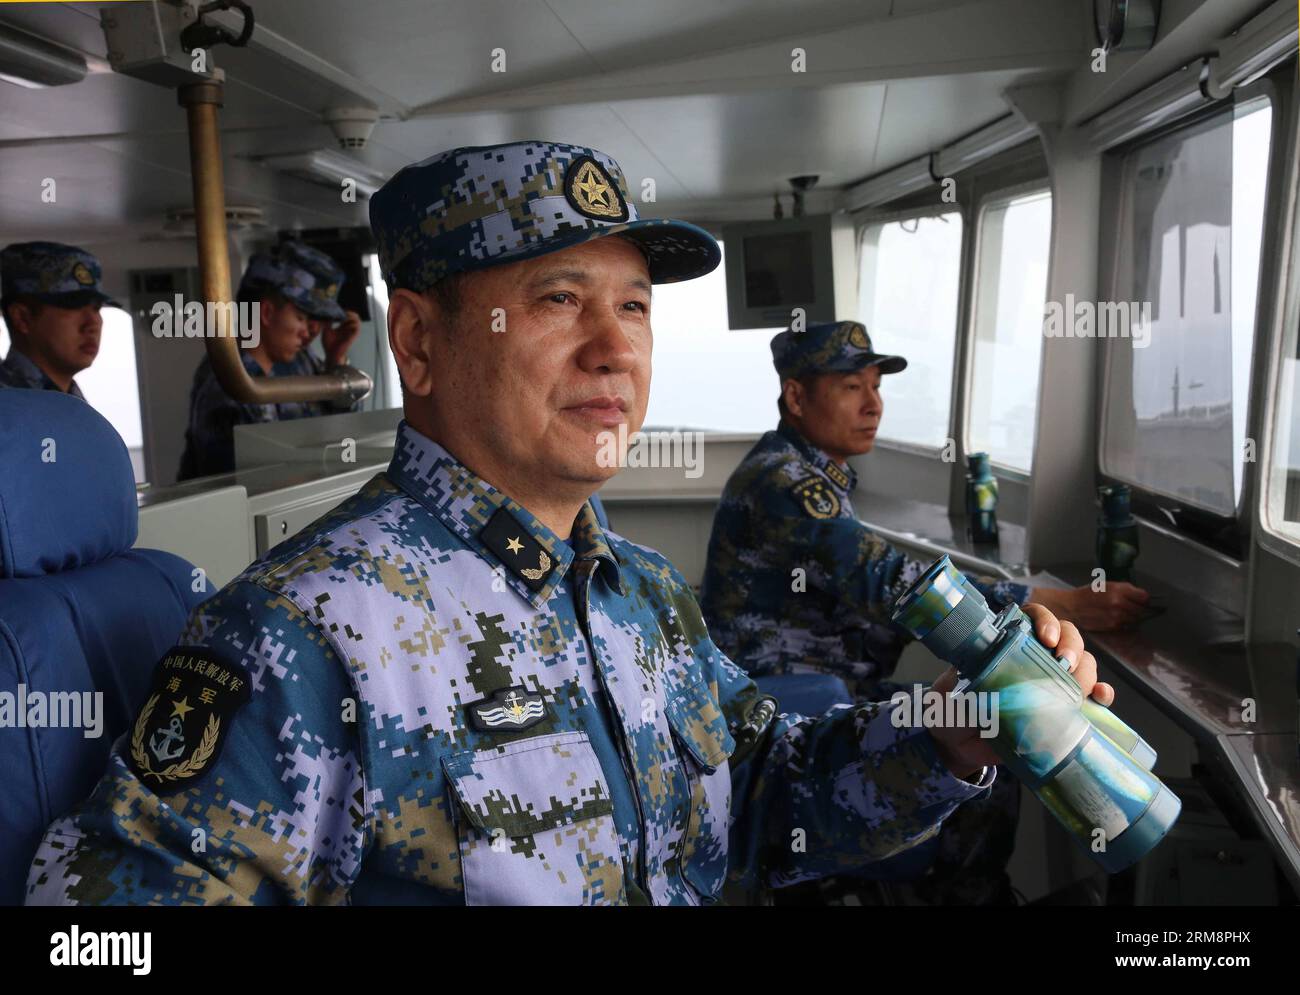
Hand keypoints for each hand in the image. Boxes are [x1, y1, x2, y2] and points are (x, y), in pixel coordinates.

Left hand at [322, 310, 361, 365]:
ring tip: (344, 317)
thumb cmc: (329, 344)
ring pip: (357, 321)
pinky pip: (356, 328)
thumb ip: (328, 322)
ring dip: (351, 317)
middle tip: (342, 312)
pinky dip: (351, 323)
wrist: (330, 353)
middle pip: (354, 317)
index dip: (344, 312)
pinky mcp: (352, 336)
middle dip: (349, 312)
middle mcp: (347, 329)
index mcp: (342, 327)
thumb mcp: (326, 330)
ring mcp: (350, 332)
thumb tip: (328, 314)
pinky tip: (344, 323)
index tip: (337, 310)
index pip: (347, 316)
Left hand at [927, 603, 1114, 779]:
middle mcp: (1036, 659)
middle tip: (1064, 664)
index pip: (1035, 618)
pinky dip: (1102, 696)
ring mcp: (1052, 684)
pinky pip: (1091, 699)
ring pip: (1083, 664)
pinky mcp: (1062, 711)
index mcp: (1009, 645)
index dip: (1046, 621)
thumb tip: (983, 682)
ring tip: (1079, 687)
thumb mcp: (953, 686)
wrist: (956, 745)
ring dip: (1087, 671)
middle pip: (1067, 638)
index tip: (1046, 638)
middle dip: (1072, 646)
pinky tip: (1101, 698)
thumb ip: (967, 680)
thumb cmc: (953, 708)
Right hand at [1029, 583, 1148, 631]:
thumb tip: (1142, 596)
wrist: (1071, 607)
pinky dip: (1126, 623)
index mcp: (1118, 589)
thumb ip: (1125, 589)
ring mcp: (1116, 616)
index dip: (1144, 599)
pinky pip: (1127, 625)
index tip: (1142, 600)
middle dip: (1141, 609)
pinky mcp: (1113, 626)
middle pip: (1143, 609)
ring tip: (1124, 613)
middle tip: (1134, 607)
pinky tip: (1117, 618)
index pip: (1144, 596)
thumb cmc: (1087, 595)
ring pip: (1136, 619)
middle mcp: (1118, 602)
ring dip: (1134, 617)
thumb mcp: (1106, 585)